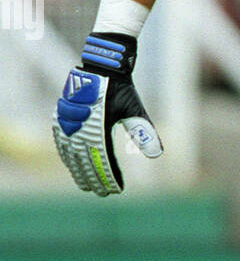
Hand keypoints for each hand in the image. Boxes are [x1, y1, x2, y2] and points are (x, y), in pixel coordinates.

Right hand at [52, 33, 162, 193]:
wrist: (101, 67)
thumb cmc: (120, 89)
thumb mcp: (134, 109)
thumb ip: (143, 131)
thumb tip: (157, 153)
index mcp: (98, 128)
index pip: (102, 162)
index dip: (108, 178)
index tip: (116, 190)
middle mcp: (80, 128)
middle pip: (85, 162)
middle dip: (93, 180)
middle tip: (102, 194)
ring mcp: (68, 123)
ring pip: (71, 155)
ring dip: (78, 172)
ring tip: (86, 186)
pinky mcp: (61, 118)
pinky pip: (62, 143)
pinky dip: (67, 157)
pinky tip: (72, 166)